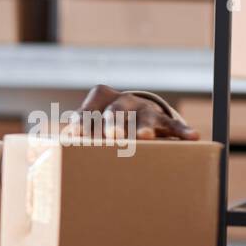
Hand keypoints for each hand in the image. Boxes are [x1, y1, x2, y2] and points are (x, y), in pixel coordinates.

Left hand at [65, 84, 199, 140]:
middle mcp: (121, 101)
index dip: (84, 122)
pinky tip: (193, 137)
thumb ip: (75, 133)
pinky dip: (182, 131)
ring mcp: (142, 108)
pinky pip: (172, 124)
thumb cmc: (99, 125)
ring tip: (147, 137)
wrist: (128, 113)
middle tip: (113, 138)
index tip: (78, 135)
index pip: (89, 110)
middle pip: (116, 111)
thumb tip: (53, 144)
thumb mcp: (87, 125)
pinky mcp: (160, 118)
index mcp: (99, 100)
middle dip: (114, 124)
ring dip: (145, 127)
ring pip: (144, 117)